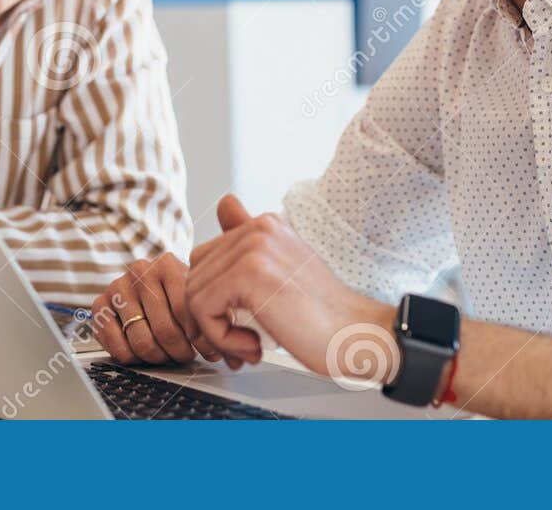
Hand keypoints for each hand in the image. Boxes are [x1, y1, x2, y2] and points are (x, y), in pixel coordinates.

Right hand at [90, 253, 222, 365]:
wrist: (143, 279)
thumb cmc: (176, 293)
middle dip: (180, 353)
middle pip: (164, 331)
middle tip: (186, 356)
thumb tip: (233, 352)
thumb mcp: (198, 294)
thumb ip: (219, 316)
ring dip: (158, 357)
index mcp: (168, 265)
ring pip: (141, 341)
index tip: (210, 353)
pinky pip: (114, 343)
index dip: (201, 340)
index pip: (187, 312)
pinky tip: (141, 353)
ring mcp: (118, 287)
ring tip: (167, 355)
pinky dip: (130, 357)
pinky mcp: (99, 304)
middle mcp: (140, 272)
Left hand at [185, 195, 393, 377]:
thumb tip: (225, 203)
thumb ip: (248, 246)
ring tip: (249, 347)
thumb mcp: (282, 272)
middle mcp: (258, 228)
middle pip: (195, 275)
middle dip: (207, 317)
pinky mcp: (249, 274)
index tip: (233, 325)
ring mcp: (253, 248)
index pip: (206, 258)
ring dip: (215, 332)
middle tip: (237, 344)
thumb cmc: (323, 314)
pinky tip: (254, 347)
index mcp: (264, 225)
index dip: (211, 298)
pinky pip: (202, 309)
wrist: (356, 334)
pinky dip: (221, 337)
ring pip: (194, 294)